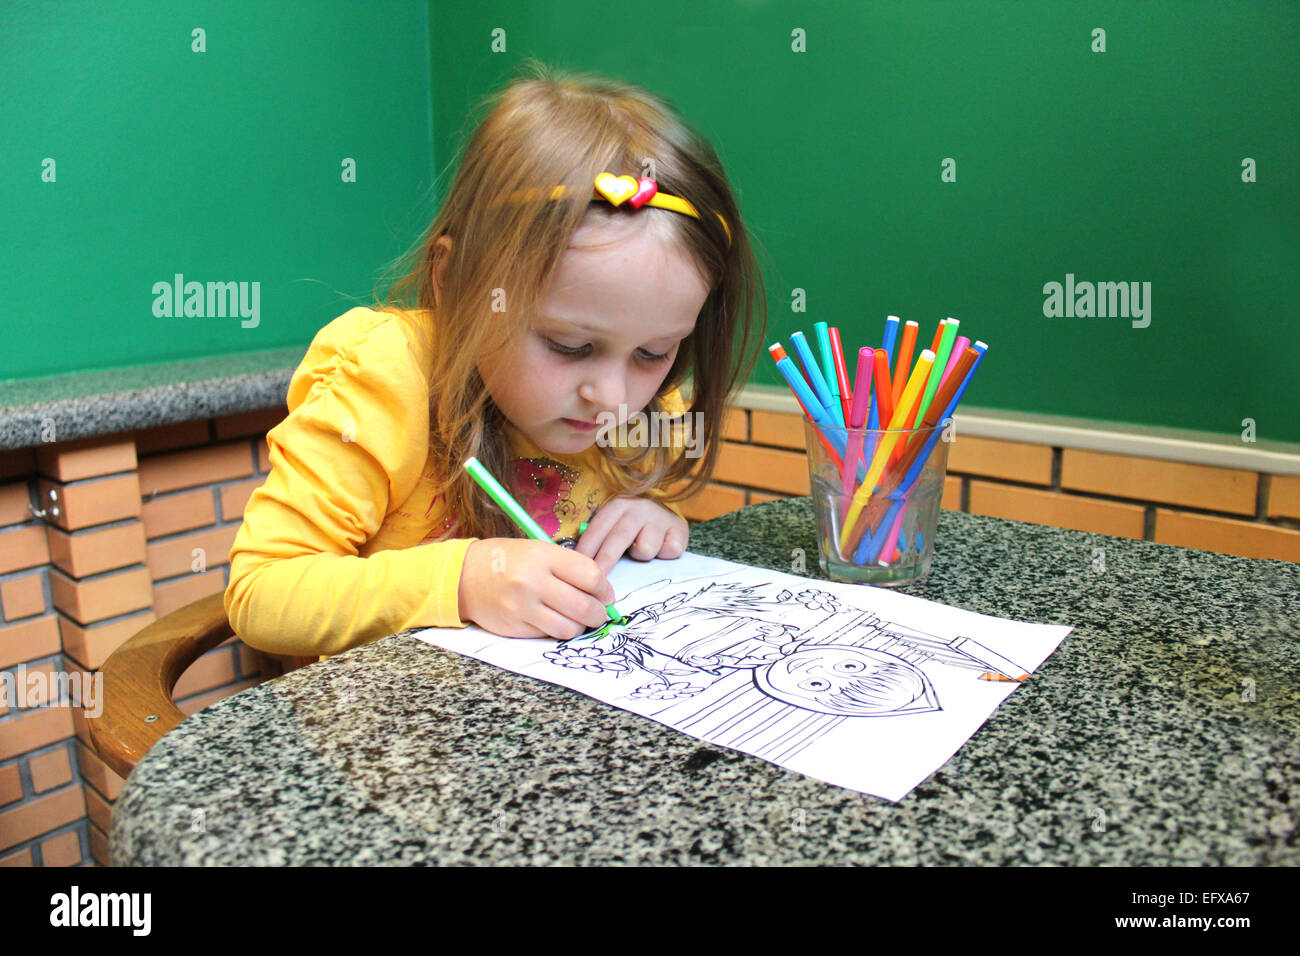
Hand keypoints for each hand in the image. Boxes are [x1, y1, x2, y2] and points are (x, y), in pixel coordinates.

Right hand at [457, 538, 614, 639]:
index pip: (590, 576)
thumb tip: (603, 592)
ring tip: (578, 619)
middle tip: (599, 613)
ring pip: (569, 627)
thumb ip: (569, 567)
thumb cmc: (507, 560)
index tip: (604, 593)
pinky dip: (558, 630)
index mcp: (543, 556)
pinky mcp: (515, 627)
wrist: (464, 576)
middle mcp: (533, 581)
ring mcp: (522, 607)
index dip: (604, 588)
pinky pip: (549, 635)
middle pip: (584, 606)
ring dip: (580, 626)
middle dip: (598, 613)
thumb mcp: (538, 550)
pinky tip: (554, 620)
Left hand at [575, 495, 688, 576]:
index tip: (579, 571)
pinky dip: (664, 555)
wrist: (666, 511)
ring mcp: (660, 517)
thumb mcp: (616, 525)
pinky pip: (669, 551)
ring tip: (641, 552)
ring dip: (641, 556)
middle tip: (598, 583)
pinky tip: (661, 549)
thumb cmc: (633, 526)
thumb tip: (584, 567)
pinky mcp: (679, 528)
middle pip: (618, 539)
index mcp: (618, 505)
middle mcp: (639, 507)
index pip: (598, 529)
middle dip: (606, 562)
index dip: (587, 551)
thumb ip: (602, 540)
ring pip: (645, 549)